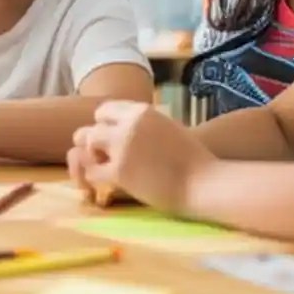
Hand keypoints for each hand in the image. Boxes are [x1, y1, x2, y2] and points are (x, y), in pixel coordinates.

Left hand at [73, 101, 217, 213]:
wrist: (207, 183)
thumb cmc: (193, 159)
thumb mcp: (167, 127)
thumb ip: (144, 124)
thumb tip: (122, 126)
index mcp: (141, 111)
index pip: (104, 110)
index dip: (104, 126)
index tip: (113, 140)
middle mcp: (129, 124)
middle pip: (92, 126)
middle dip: (95, 142)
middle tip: (106, 158)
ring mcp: (122, 147)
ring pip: (87, 144)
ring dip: (93, 157)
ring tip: (108, 169)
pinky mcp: (119, 171)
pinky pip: (90, 171)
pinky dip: (94, 178)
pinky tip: (109, 183)